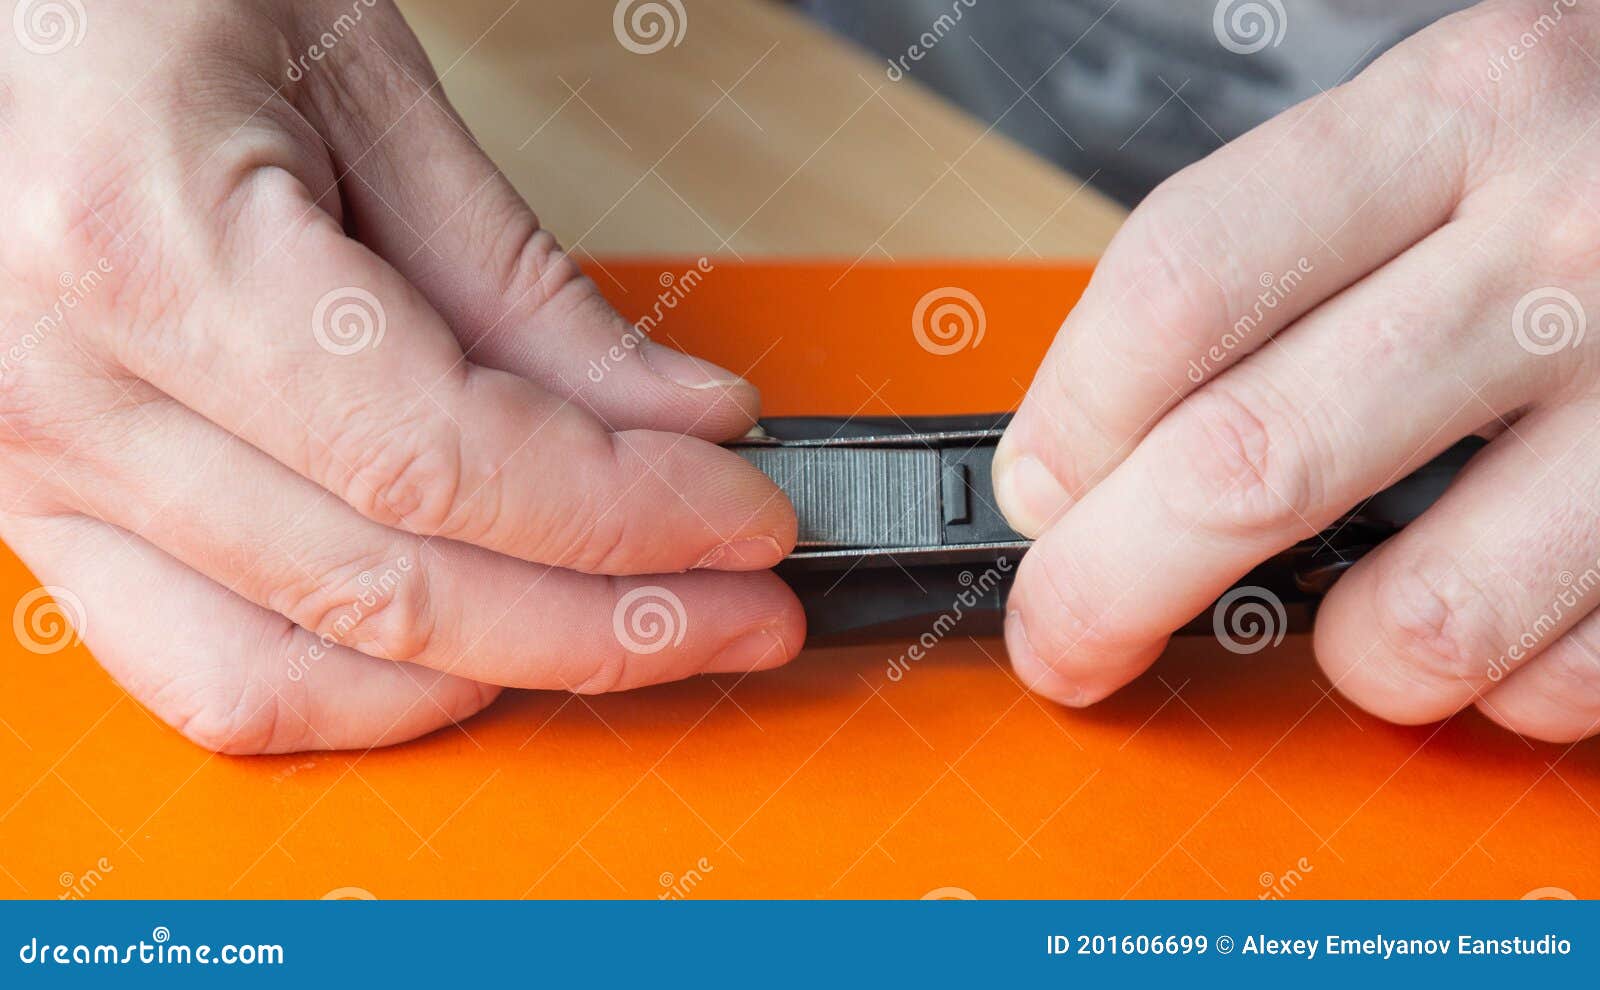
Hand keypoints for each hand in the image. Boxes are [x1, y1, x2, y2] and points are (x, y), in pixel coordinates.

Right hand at [0, 0, 801, 752]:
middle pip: (392, 590)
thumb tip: (680, 421)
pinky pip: (203, 666)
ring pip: (299, 669)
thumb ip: (518, 281)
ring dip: (499, 673)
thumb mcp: (360, 86)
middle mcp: (63, 388)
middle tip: (740, 610)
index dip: (627, 518)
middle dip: (605, 624)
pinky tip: (471, 650)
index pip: (444, 463)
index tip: (746, 521)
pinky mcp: (39, 507)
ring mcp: (32, 468)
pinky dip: (360, 689)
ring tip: (631, 632)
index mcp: (146, 249)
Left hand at [994, 0, 1599, 741]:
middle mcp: (1570, 245)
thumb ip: (1278, 262)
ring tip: (1351, 609)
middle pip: (1250, 464)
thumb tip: (1087, 463)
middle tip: (1066, 638)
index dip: (1071, 422)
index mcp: (1460, 113)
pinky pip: (1556, 683)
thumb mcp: (1449, 130)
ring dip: (1344, 653)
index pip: (1185, 284)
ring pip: (1417, 622)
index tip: (1035, 496)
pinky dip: (1497, 682)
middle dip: (1108, 590)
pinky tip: (1502, 601)